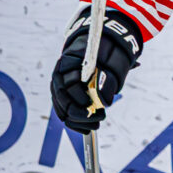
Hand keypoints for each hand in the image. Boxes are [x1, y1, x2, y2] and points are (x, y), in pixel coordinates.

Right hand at [50, 7, 142, 133]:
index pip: (68, 85)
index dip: (80, 99)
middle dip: (80, 113)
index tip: (95, 108)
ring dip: (77, 120)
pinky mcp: (63, 94)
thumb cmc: (109, 51)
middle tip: (100, 119)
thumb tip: (103, 100)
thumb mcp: (113, 61)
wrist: (102, 43)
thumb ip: (107, 79)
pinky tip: (87, 129)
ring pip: (61, 108)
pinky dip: (74, 122)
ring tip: (96, 125)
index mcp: (69, 62)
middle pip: (62, 99)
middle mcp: (60, 74)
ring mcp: (60, 85)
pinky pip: (63, 111)